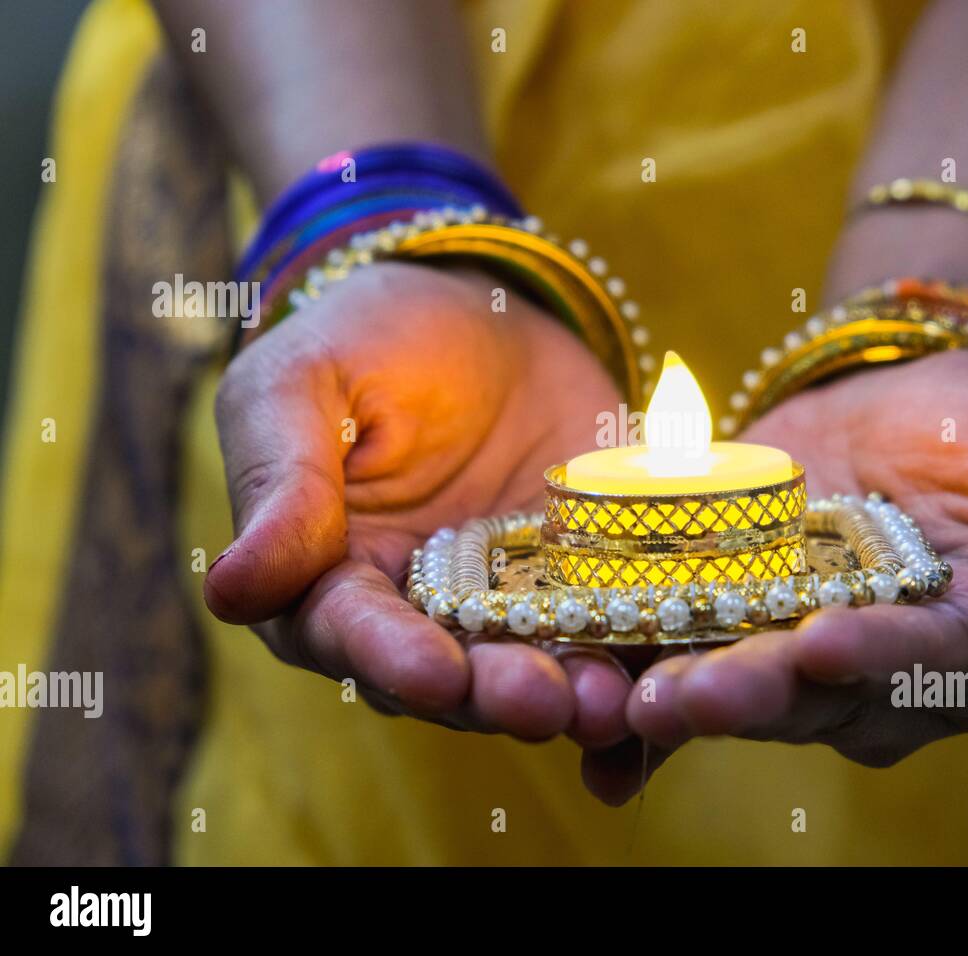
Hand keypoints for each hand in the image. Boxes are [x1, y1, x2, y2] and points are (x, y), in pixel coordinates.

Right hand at [205, 261, 631, 746]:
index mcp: (331, 576)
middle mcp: (417, 611)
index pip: (349, 632)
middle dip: (493, 693)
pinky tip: (658, 667)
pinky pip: (604, 625)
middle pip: (449, 674)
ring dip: (568, 692)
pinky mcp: (579, 583)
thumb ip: (280, 480)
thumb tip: (231, 591)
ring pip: (530, 664)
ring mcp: (506, 604)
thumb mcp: (305, 382)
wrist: (485, 310)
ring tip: (608, 701)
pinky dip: (629, 651)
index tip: (433, 674)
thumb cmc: (371, 337)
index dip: (390, 657)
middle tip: (541, 701)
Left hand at [591, 348, 967, 802]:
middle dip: (745, 695)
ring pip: (729, 681)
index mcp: (965, 654)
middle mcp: (867, 673)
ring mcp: (783, 644)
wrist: (913, 388)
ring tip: (617, 696)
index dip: (880, 660)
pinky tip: (582, 705)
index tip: (829, 644)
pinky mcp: (718, 606)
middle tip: (682, 695)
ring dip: (671, 694)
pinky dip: (626, 677)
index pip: (927, 668)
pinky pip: (671, 648)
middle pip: (807, 695)